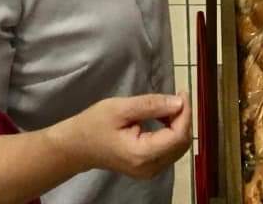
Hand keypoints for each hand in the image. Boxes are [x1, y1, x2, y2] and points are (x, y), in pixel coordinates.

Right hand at [57, 93, 191, 180]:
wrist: (77, 147)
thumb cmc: (95, 124)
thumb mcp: (121, 108)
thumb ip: (151, 105)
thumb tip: (179, 102)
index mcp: (142, 154)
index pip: (177, 136)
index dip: (185, 114)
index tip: (182, 92)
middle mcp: (149, 168)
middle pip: (181, 144)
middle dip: (184, 118)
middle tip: (177, 96)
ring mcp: (149, 171)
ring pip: (178, 148)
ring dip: (179, 124)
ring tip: (169, 104)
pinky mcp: (147, 168)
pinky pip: (169, 150)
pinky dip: (172, 132)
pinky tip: (163, 117)